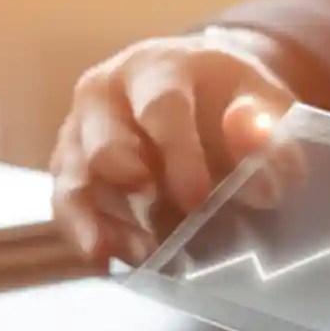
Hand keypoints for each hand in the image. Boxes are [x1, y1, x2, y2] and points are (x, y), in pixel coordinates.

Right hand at [50, 27, 298, 265]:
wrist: (201, 92)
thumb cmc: (231, 102)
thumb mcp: (263, 103)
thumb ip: (265, 126)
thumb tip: (252, 139)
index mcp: (159, 68)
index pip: (162, 109)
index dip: (179, 156)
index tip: (197, 200)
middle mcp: (108, 93)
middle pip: (103, 142)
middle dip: (127, 188)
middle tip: (158, 227)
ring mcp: (81, 129)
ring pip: (73, 177)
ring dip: (99, 223)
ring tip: (138, 256)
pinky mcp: (69, 165)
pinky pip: (64, 203)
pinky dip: (83, 234)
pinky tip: (108, 262)